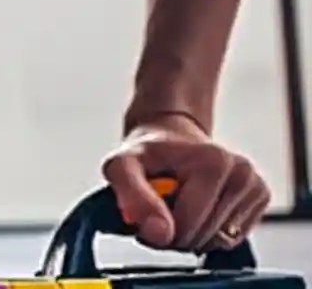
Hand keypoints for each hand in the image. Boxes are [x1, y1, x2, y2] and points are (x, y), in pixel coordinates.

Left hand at [101, 114, 270, 252]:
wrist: (170, 138)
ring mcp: (255, 185)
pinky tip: (197, 210)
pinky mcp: (260, 198)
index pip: (187, 226)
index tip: (145, 212)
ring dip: (192, 236)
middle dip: (176, 234)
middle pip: (205, 236)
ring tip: (177, 208)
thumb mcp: (121, 166)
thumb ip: (133, 197)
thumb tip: (159, 233)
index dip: (158, 229)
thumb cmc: (146, 153)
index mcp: (213, 161)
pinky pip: (233, 239)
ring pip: (220, 242)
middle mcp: (241, 171)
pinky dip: (210, 234)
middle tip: (160, 210)